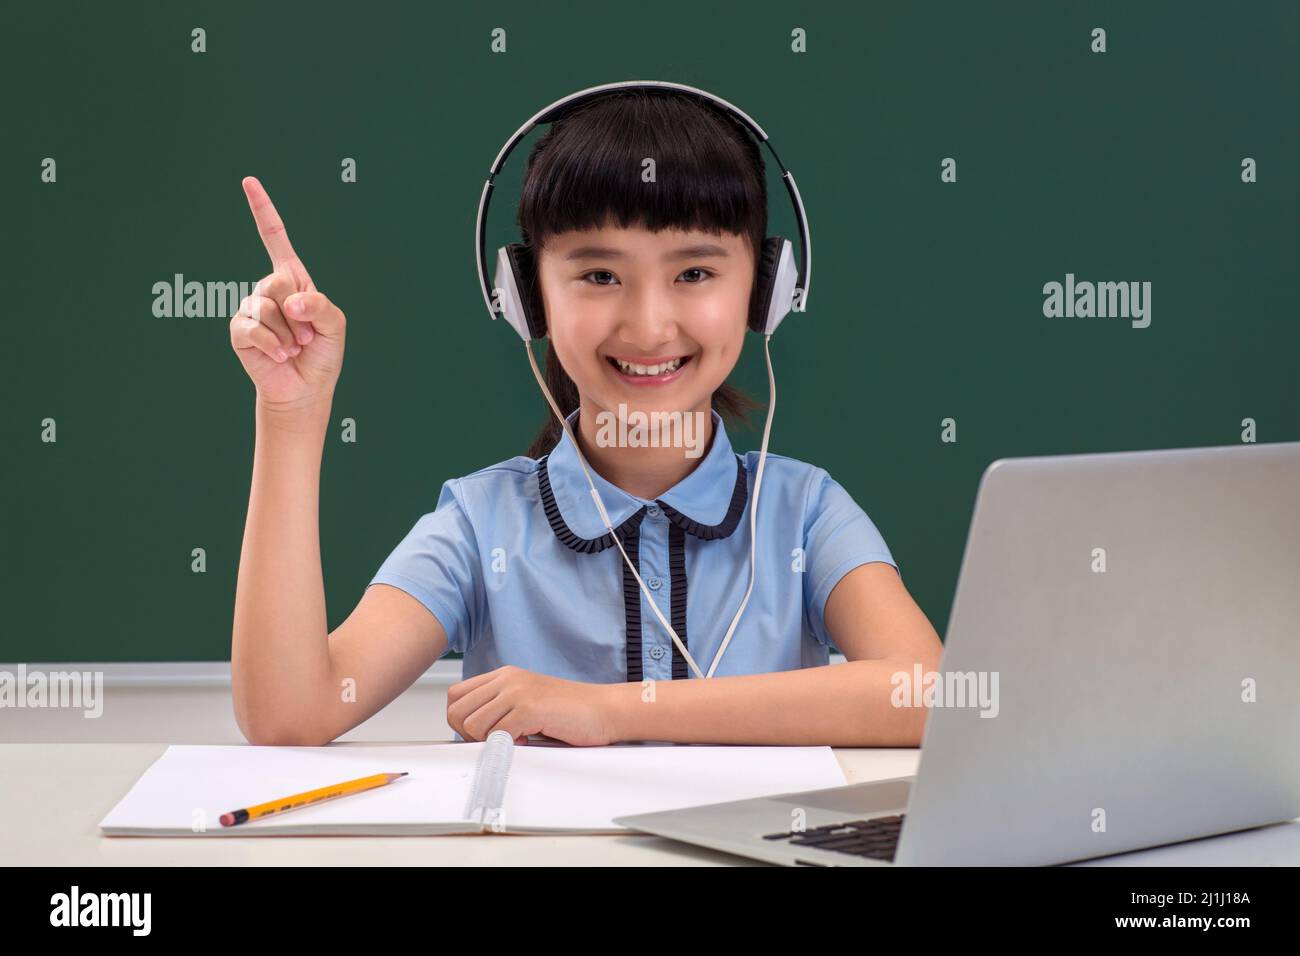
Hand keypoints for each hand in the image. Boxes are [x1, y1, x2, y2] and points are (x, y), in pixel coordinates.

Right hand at [229, 176, 346, 411]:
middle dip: (299, 314)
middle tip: (306, 336)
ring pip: (268, 307)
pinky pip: (253, 327)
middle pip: (278, 281)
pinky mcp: (239, 330)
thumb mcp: (335, 325)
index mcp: (293, 279)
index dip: (262, 210)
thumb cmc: (322, 353)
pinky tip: (281, 355)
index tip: (248, 181)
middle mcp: (268, 289)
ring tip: (294, 347)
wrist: (305, 388)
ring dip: (289, 333)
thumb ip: (320, 306)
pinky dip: (273, 344)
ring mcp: (251, 307)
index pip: (275, 238)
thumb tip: (291, 302)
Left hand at [446, 665, 619, 746]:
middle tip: (496, 741)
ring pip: (472, 725)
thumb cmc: (570, 711)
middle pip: (456, 711)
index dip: (461, 720)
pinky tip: (529, 740)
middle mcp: (507, 679)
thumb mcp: (527, 702)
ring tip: (515, 739)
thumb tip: (470, 733)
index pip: (456, 696)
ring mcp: (518, 692)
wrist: (604, 709)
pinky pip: (498, 734)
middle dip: (470, 735)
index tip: (482, 733)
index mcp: (504, 675)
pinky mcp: (529, 708)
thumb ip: (500, 709)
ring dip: (490, 741)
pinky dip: (509, 745)